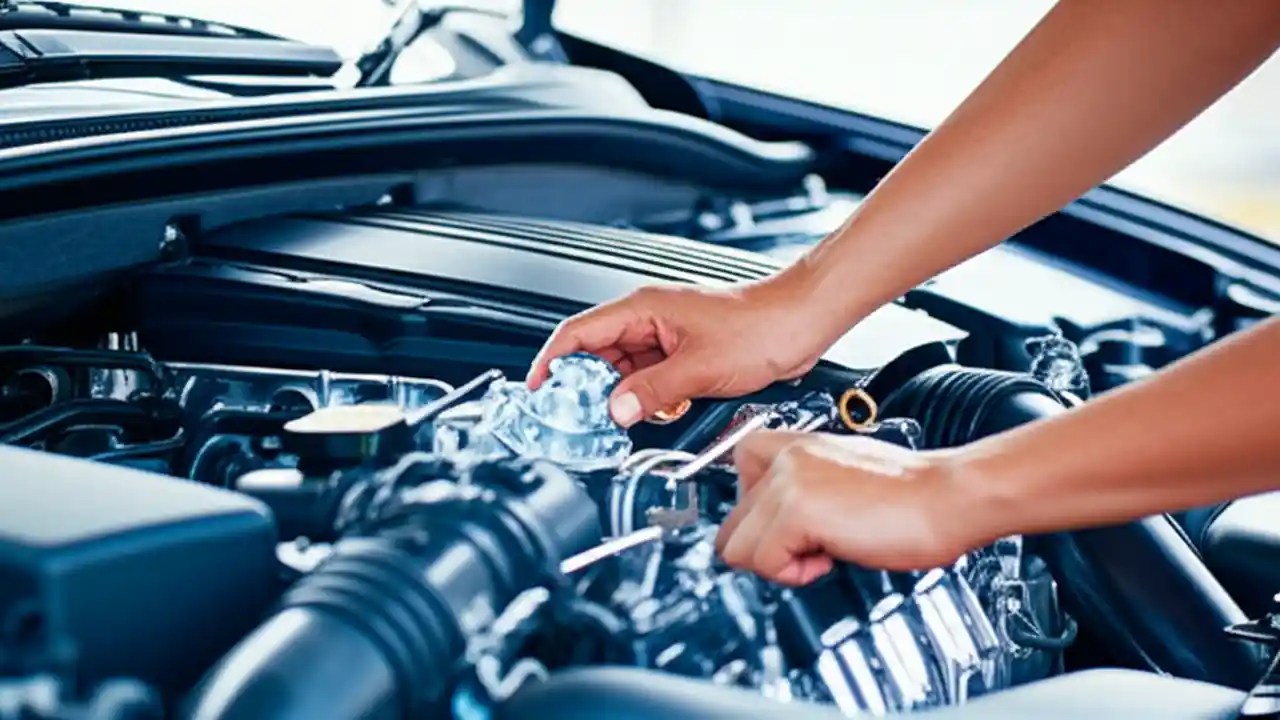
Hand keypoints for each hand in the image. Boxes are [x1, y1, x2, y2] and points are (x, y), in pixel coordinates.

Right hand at [527, 277, 832, 426]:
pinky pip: (649, 376)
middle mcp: (649, 319)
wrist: (800, 323)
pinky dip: (646, 396)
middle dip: (587, 386)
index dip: (552, 361)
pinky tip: (654, 412)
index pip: (578, 333)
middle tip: (579, 417)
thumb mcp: (699, 368)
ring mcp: (666, 336)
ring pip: (624, 369)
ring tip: (620, 419)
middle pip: (597, 354)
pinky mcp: (684, 352)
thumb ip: (653, 392)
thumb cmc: (761, 327)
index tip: (538, 388)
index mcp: (643, 309)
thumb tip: (618, 410)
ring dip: (621, 394)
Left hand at [715, 430, 982, 584]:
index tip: (787, 533)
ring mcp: (787, 481)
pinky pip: (762, 561)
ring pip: (736, 547)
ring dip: (778, 563)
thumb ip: (802, 493)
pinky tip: (829, 559)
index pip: (737, 483)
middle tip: (814, 547)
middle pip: (731, 523)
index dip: (759, 519)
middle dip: (767, 548)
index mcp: (796, 446)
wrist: (949, 496)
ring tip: (824, 552)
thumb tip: (772, 529)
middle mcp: (785, 456)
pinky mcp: (796, 511)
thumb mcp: (844, 481)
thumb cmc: (912, 496)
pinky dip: (793, 574)